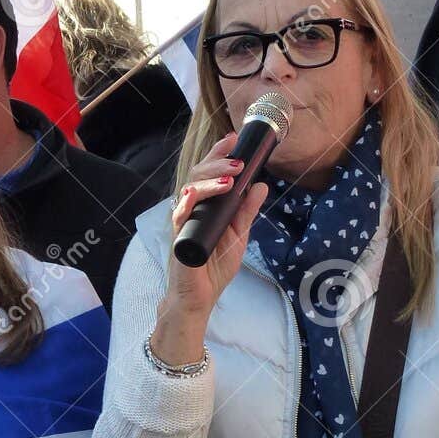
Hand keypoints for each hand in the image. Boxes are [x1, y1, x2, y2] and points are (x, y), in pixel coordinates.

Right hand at [150, 135, 268, 364]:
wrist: (199, 299)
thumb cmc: (213, 268)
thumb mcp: (238, 236)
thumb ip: (246, 212)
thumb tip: (260, 186)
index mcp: (206, 206)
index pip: (210, 172)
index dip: (219, 153)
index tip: (234, 138)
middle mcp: (192, 209)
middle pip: (198, 174)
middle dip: (217, 162)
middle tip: (238, 160)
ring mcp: (183, 222)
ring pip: (189, 189)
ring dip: (209, 179)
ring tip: (230, 176)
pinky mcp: (178, 237)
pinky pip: (180, 214)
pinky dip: (189, 202)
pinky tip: (198, 194)